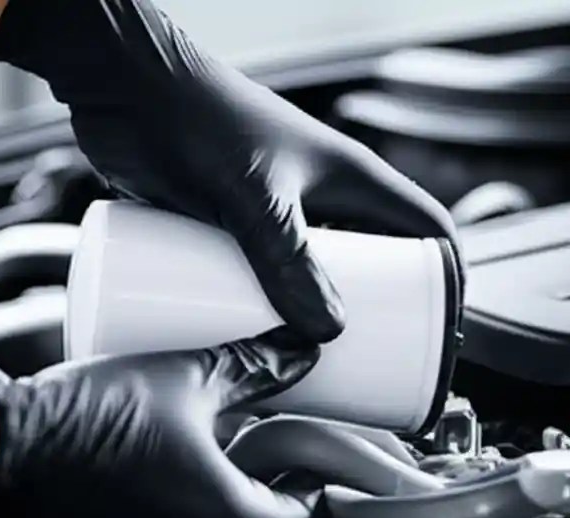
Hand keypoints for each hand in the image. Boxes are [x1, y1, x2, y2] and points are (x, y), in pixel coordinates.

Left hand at [0, 0, 458, 342]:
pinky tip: (254, 351)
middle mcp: (321, 197)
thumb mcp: (253, 196)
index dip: (446, 280)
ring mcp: (275, 214)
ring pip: (313, 278)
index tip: (442, 336)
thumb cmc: (197, 119)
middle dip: (377, 320)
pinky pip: (262, 280)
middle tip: (370, 371)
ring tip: (310, 374)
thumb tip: (327, 334)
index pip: (427, 228)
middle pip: (373, 267)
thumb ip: (288, 259)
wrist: (123, 90)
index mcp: (351, 178)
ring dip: (316, 322)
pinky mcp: (230, 227)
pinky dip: (267, 314)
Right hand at [0, 328, 324, 517]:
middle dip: (280, 512)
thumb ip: (251, 366)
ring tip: (216, 470)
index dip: (312, 488)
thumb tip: (299, 347)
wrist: (0, 459)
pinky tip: (165, 492)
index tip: (297, 458)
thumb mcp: (184, 378)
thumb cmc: (92, 422)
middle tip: (265, 463)